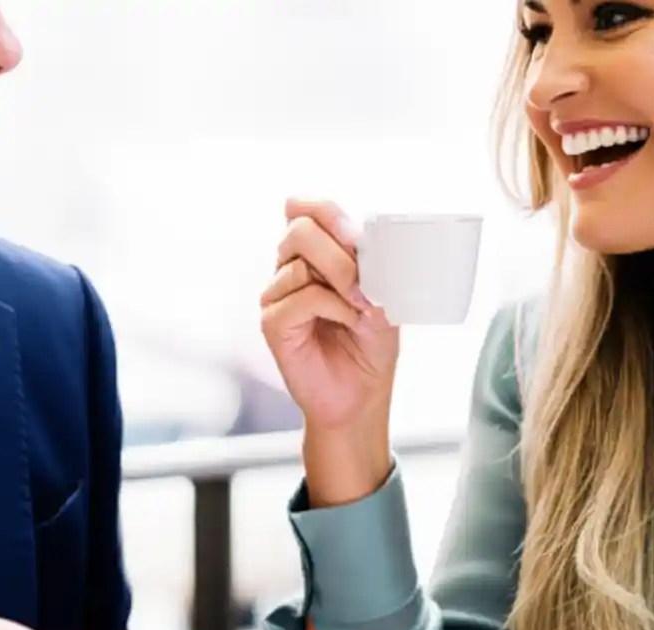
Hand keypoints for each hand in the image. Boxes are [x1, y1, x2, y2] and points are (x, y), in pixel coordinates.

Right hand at [261, 199, 399, 504]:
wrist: (362, 396)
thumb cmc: (370, 347)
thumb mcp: (381, 295)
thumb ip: (368, 264)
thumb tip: (360, 242)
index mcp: (314, 256)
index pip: (305, 209)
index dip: (325, 210)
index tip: (355, 234)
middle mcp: (290, 269)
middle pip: (300, 228)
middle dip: (340, 251)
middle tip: (365, 282)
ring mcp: (277, 295)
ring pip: (301, 261)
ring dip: (343, 282)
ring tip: (361, 310)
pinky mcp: (272, 322)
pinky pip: (302, 297)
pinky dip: (333, 307)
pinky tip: (347, 323)